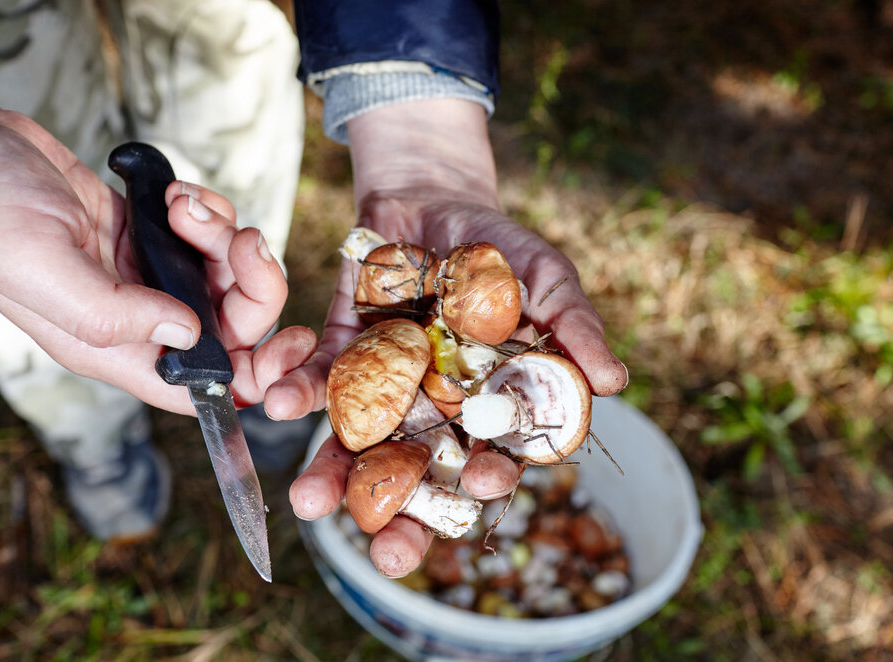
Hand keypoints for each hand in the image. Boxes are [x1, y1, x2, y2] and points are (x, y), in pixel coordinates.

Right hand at [0, 53, 314, 414]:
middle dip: (252, 282)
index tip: (288, 348)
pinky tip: (173, 195)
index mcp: (113, 348)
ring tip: (181, 206)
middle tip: (236, 240)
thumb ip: (110, 311)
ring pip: (229, 275)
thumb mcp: (36, 264)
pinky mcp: (155, 237)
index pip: (200, 388)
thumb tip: (188, 334)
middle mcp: (139, 319)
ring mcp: (150, 276)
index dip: (253, 379)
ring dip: (224, 236)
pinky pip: (213, 234)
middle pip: (234, 326)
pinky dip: (210, 212)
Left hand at [275, 98, 626, 576]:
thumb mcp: (545, 277)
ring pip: (360, 446)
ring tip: (311, 503)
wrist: (432, 198)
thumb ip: (574, 325)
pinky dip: (298, 392)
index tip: (484, 483)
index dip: (490, 475)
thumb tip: (614, 382)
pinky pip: (317, 382)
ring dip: (333, 476)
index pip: (493, 455)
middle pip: (420, 475)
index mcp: (489, 405)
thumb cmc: (500, 247)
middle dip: (405, 518)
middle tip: (388, 554)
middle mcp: (434, 410)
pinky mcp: (341, 355)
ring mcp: (384, 388)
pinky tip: (278, 404)